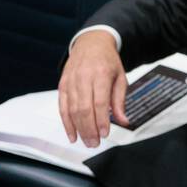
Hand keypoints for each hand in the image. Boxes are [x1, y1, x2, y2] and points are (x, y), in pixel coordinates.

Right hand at [57, 30, 127, 147]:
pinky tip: (72, 134)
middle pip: (84, 108)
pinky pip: (62, 106)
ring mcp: (70, 81)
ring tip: (86, 141)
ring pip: (71, 109)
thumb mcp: (121, 78)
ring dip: (78, 128)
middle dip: (89, 129)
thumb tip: (123, 121)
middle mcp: (83, 77)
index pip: (100, 102)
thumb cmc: (107, 61)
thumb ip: (120, 101)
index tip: (105, 133)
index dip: (101, 120)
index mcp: (100, 74)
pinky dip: (66, 122)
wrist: (91, 43)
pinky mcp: (62, 84)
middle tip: (95, 143)